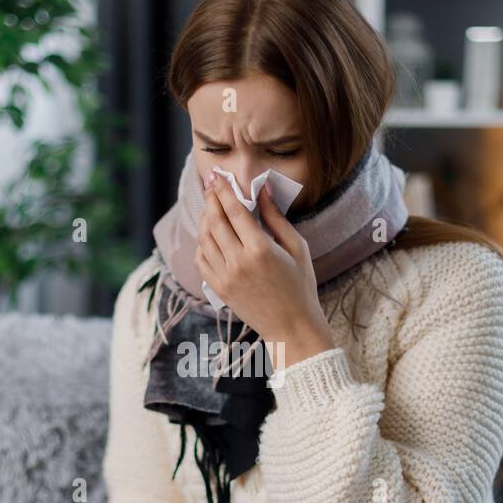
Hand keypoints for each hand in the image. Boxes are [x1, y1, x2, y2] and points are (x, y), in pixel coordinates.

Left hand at [196, 171, 335, 369]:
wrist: (291, 327)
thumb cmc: (300, 286)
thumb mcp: (296, 248)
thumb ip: (276, 217)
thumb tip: (262, 190)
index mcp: (260, 250)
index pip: (234, 211)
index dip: (224, 190)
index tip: (217, 175)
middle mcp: (238, 262)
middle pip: (215, 221)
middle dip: (211, 198)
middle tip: (211, 184)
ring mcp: (225, 277)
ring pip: (205, 239)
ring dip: (205, 218)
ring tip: (211, 206)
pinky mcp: (218, 289)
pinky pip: (201, 259)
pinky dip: (202, 243)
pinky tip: (210, 234)